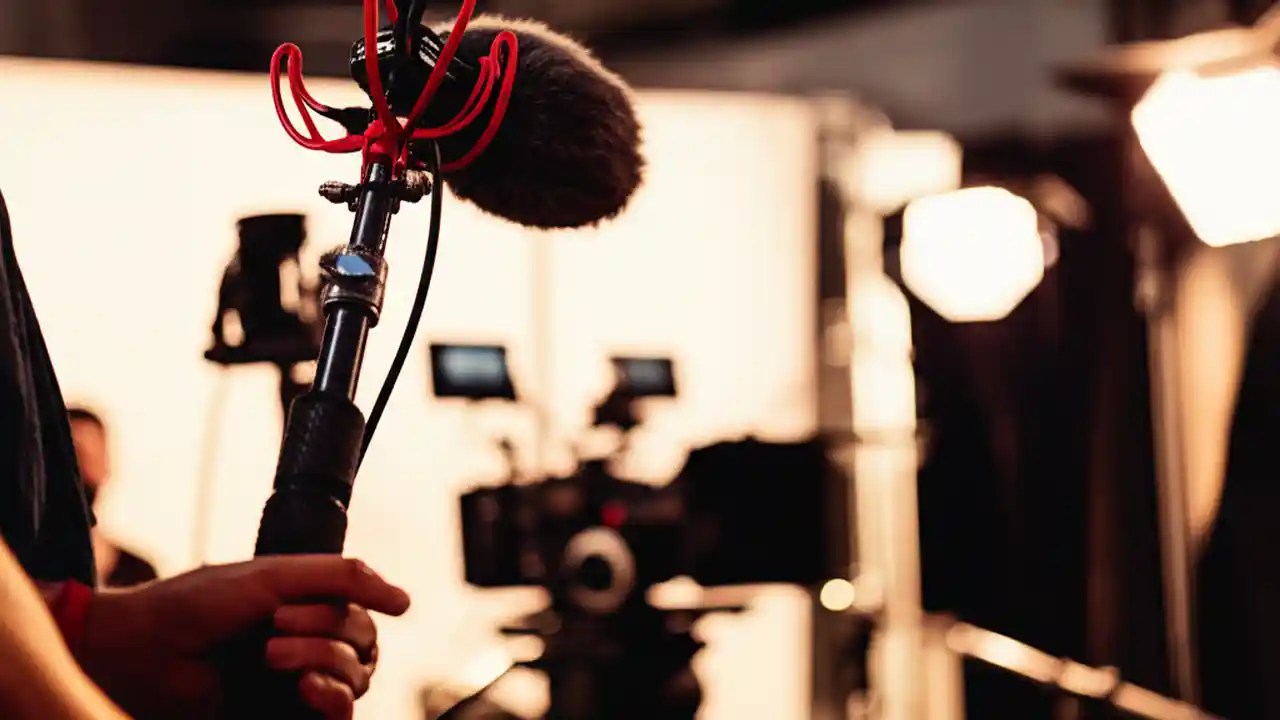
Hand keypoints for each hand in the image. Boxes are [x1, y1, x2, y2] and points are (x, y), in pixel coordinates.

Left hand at [75, 556, 410, 719]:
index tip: (284, 606)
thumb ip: (342, 578)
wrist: (142, 649)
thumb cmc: (197, 606)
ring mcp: (300, 684)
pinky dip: (332, 698)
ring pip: (357, 676)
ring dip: (322, 661)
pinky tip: (305, 688)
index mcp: (306, 607)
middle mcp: (309, 644)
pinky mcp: (290, 716)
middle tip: (274, 629)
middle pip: (365, 642)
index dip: (339, 606)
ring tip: (270, 657)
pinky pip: (342, 714)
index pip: (361, 609)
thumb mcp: (274, 577)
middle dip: (327, 632)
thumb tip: (407, 601)